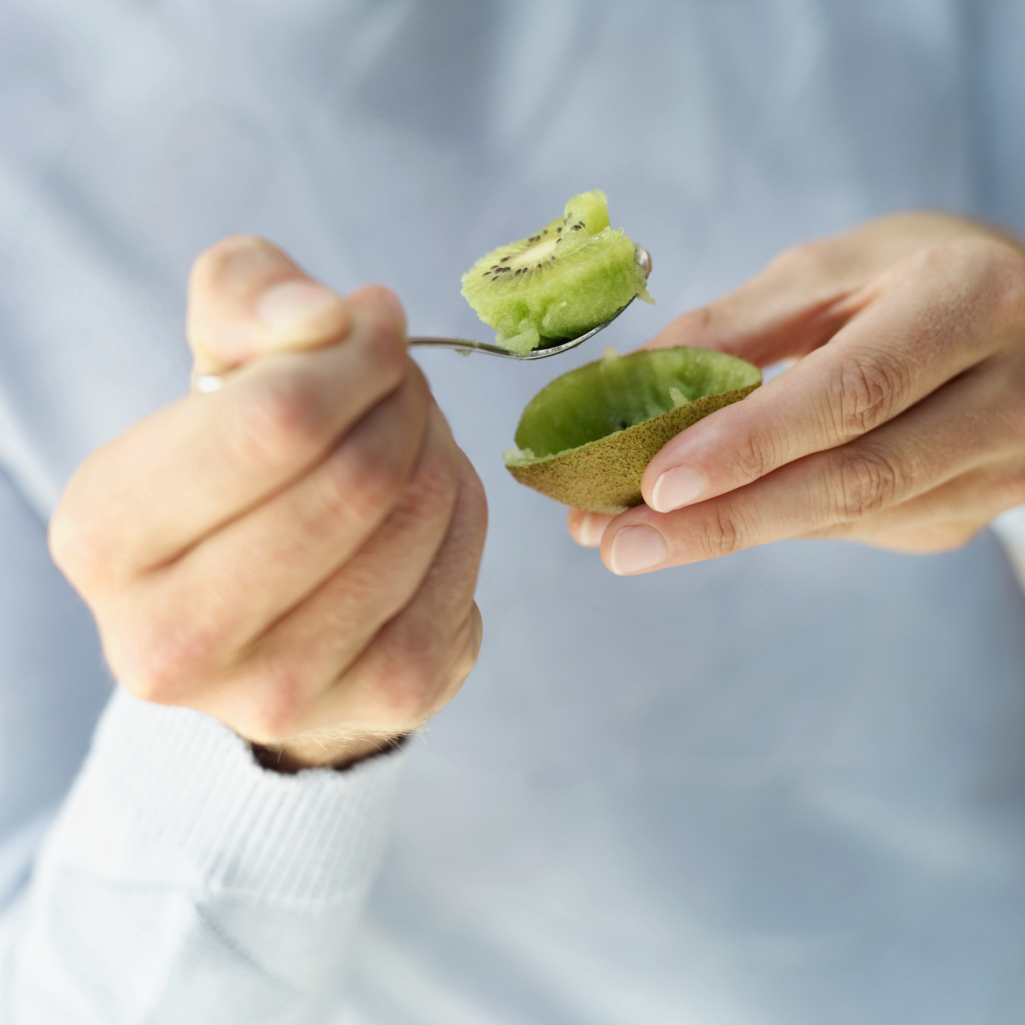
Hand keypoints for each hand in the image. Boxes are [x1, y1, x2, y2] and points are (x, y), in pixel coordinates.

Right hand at [51, 237, 486, 768]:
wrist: (262, 615)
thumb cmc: (231, 474)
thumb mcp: (208, 365)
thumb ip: (245, 300)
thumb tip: (322, 316)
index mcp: (106, 537)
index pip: (275, 422)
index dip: (354, 355)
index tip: (375, 323)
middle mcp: (179, 639)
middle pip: (359, 476)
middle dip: (401, 398)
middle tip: (399, 377)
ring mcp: (287, 687)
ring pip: (420, 516)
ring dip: (435, 444)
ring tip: (405, 431)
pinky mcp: (389, 698)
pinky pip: (464, 560)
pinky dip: (461, 503)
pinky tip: (425, 496)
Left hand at [567, 213, 1024, 572]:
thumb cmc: (918, 278)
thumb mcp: (834, 271)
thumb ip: (735, 326)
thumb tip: (626, 386)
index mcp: (969, 304)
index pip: (851, 391)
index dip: (749, 445)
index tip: (654, 485)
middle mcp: (1003, 397)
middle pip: (851, 480)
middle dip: (721, 521)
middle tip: (617, 544)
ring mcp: (993, 471)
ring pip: (845, 519)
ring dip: (727, 532)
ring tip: (627, 538)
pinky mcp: (962, 515)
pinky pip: (847, 527)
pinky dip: (767, 523)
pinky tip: (703, 519)